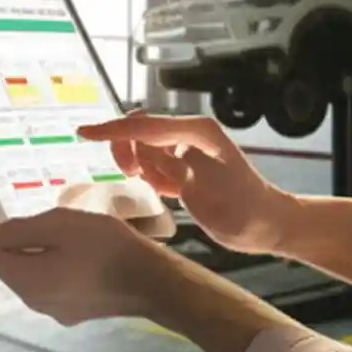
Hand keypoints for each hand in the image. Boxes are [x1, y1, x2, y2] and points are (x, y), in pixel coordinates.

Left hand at [0, 203, 164, 325]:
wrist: (151, 281)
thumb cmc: (104, 246)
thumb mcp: (58, 224)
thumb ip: (17, 229)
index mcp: (24, 280)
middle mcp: (33, 301)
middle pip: (5, 264)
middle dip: (4, 237)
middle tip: (13, 208)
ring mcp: (55, 309)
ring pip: (26, 273)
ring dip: (26, 249)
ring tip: (43, 225)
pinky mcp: (74, 310)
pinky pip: (47, 281)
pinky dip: (45, 261)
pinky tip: (66, 248)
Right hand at [77, 114, 290, 254]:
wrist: (267, 225)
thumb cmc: (242, 205)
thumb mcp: (205, 185)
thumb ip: (171, 165)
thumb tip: (141, 149)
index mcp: (196, 131)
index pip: (145, 125)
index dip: (113, 129)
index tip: (83, 133)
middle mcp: (189, 136)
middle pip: (140, 131)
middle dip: (126, 148)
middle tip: (132, 174)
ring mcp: (186, 153)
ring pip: (145, 149)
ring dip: (140, 165)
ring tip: (156, 186)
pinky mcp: (184, 172)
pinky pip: (154, 167)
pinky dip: (149, 176)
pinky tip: (162, 190)